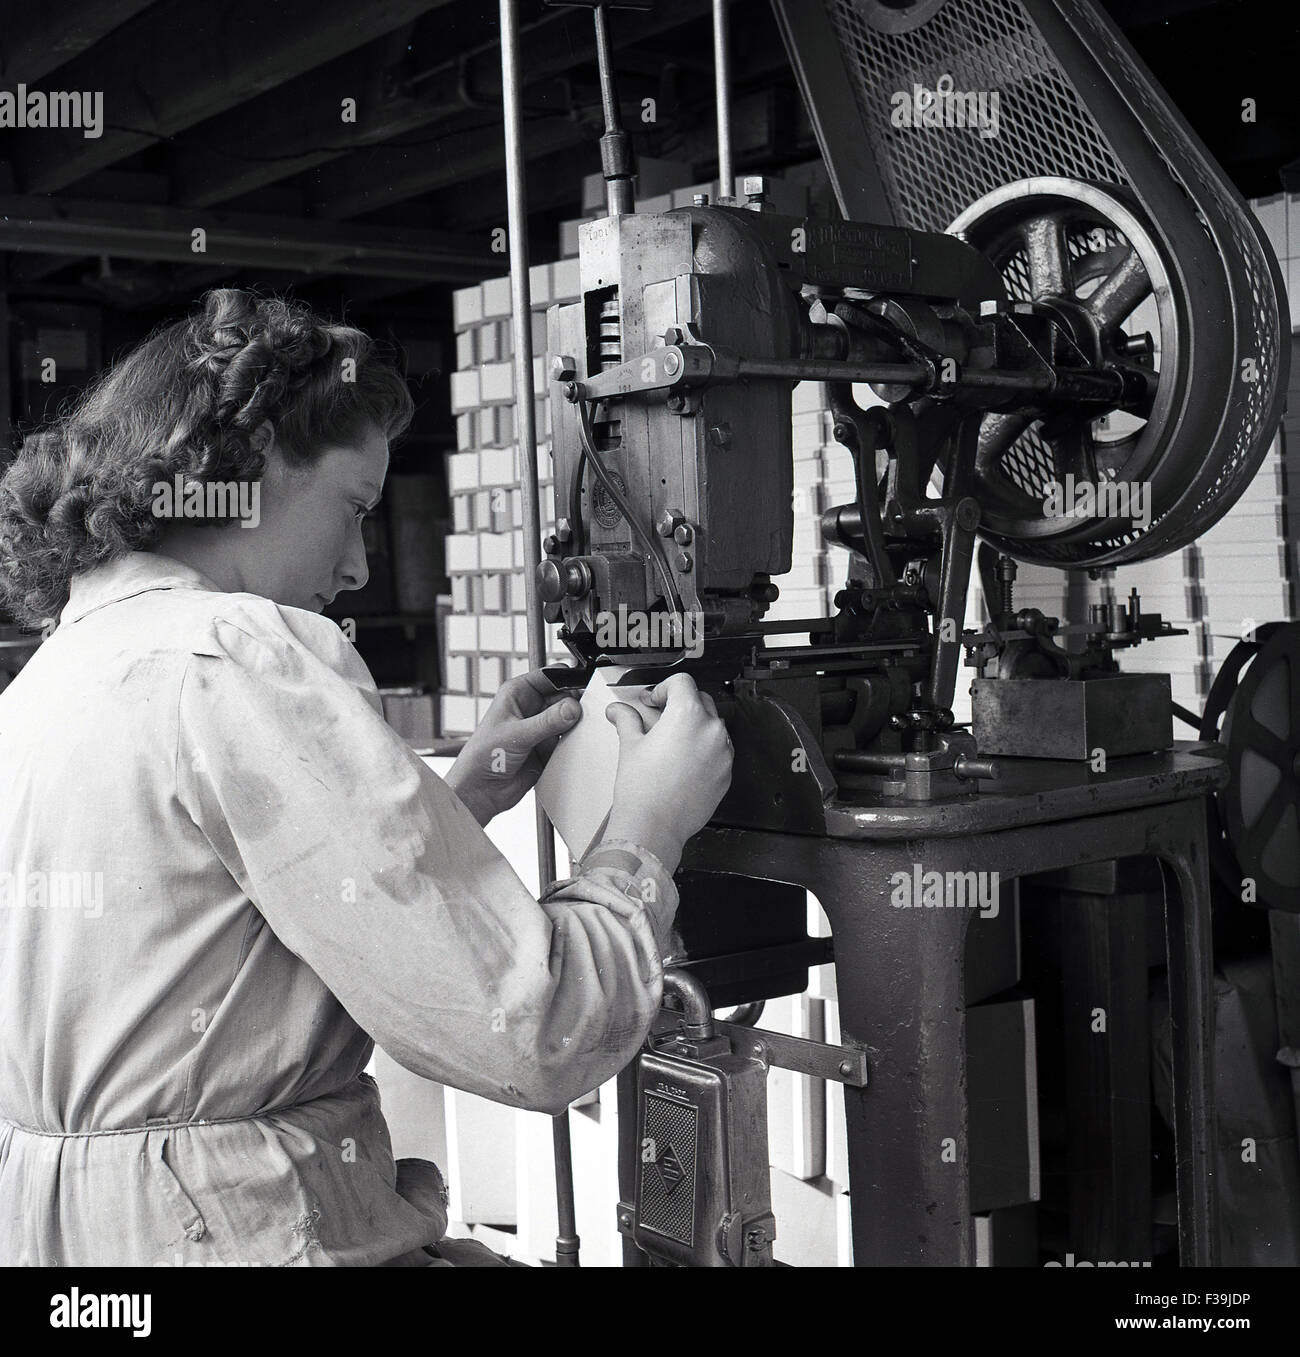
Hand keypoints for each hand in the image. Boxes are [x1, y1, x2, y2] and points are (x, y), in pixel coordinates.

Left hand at [444, 670, 580, 825]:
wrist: (482, 791)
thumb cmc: (482, 757)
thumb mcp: (516, 735)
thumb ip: (547, 722)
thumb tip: (572, 708)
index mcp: (517, 693)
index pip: (549, 677)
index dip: (567, 681)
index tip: (580, 693)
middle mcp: (530, 708)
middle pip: (564, 697)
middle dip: (574, 706)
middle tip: (579, 717)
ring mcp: (540, 727)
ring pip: (568, 718)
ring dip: (574, 725)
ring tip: (571, 733)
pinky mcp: (548, 746)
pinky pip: (568, 739)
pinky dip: (573, 742)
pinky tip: (570, 747)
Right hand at [601, 673, 732, 871]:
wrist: (654, 826)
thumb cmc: (643, 790)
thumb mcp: (630, 746)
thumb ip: (627, 720)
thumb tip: (620, 711)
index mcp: (687, 715)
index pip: (681, 683)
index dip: (662, 688)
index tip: (652, 701)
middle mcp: (710, 730)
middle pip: (700, 699)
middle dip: (680, 703)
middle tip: (660, 716)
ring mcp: (722, 752)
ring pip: (713, 725)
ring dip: (695, 725)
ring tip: (672, 740)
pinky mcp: (726, 772)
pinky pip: (719, 750)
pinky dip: (705, 748)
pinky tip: (684, 761)